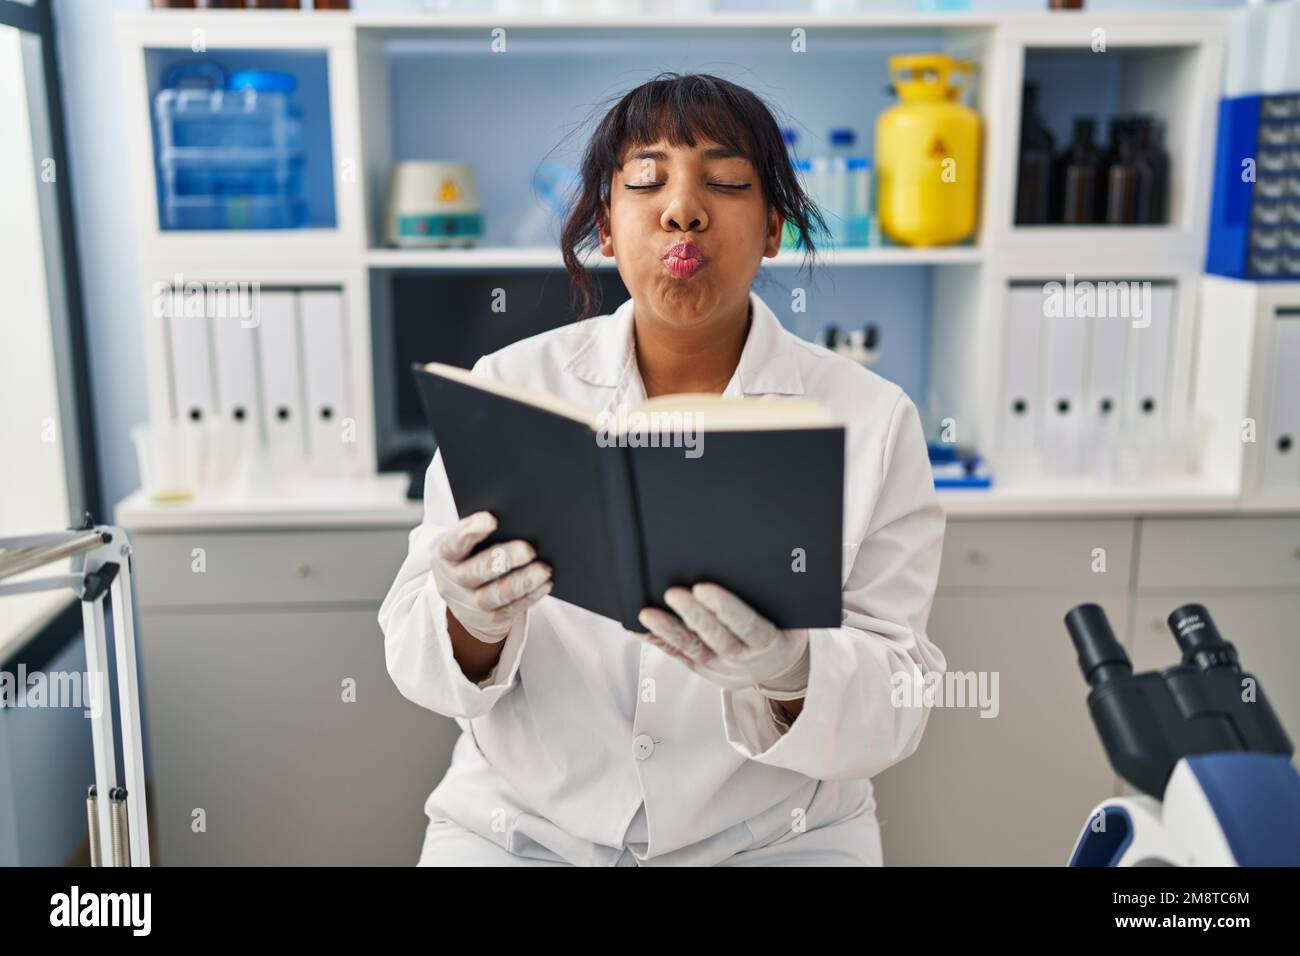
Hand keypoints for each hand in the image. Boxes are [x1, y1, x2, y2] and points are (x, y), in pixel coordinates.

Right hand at [430, 511, 551, 643]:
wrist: (464, 596)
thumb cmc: (472, 556)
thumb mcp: (467, 545)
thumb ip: (483, 533)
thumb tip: (519, 520)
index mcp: (445, 556)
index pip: (453, 544)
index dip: (469, 532)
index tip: (491, 519)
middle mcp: (452, 582)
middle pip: (476, 572)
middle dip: (504, 559)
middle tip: (528, 550)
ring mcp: (469, 604)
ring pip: (496, 595)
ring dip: (522, 582)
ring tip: (543, 569)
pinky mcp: (489, 620)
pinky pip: (512, 609)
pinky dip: (530, 596)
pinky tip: (545, 584)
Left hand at [636, 583, 809, 698]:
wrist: (780, 668)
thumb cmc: (781, 631)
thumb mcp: (790, 616)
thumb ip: (771, 596)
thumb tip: (757, 562)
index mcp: (769, 641)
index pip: (746, 624)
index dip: (725, 608)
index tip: (704, 588)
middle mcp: (743, 658)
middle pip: (715, 637)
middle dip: (692, 614)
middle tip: (673, 593)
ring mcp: (721, 667)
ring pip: (691, 648)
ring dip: (668, 629)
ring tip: (648, 613)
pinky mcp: (702, 670)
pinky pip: (677, 654)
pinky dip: (658, 641)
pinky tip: (642, 627)